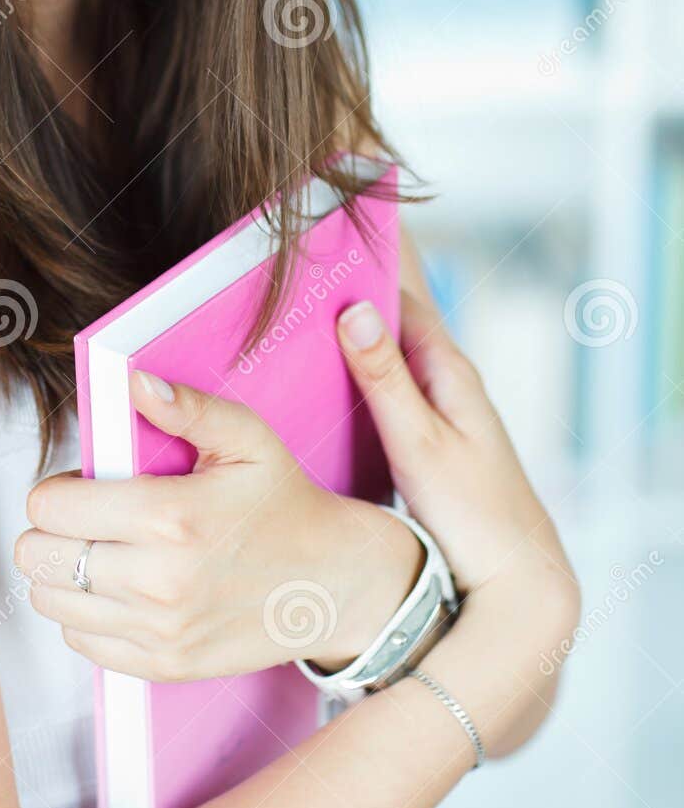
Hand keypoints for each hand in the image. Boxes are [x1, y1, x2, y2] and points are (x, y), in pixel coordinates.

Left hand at [14, 374, 423, 683]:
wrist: (335, 584)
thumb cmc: (285, 504)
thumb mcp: (247, 439)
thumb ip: (187, 408)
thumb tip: (135, 383)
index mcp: (170, 517)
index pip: (50, 507)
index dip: (57, 488)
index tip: (82, 484)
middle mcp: (158, 581)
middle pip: (37, 556)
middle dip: (51, 529)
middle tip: (87, 517)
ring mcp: (159, 631)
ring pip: (50, 601)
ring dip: (62, 572)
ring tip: (102, 550)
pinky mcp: (163, 665)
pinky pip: (80, 642)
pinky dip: (85, 614)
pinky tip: (119, 588)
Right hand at [335, 288, 580, 757]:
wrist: (516, 577)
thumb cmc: (474, 514)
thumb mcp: (419, 443)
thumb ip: (385, 378)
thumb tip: (354, 311)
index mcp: (448, 368)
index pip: (399, 292)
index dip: (361, 260)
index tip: (318, 230)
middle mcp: (447, 378)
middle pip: (391, 317)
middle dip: (350, 288)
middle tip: (291, 267)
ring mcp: (439, 407)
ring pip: (386, 352)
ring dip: (349, 331)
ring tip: (293, 310)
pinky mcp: (428, 436)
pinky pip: (386, 386)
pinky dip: (357, 371)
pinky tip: (323, 378)